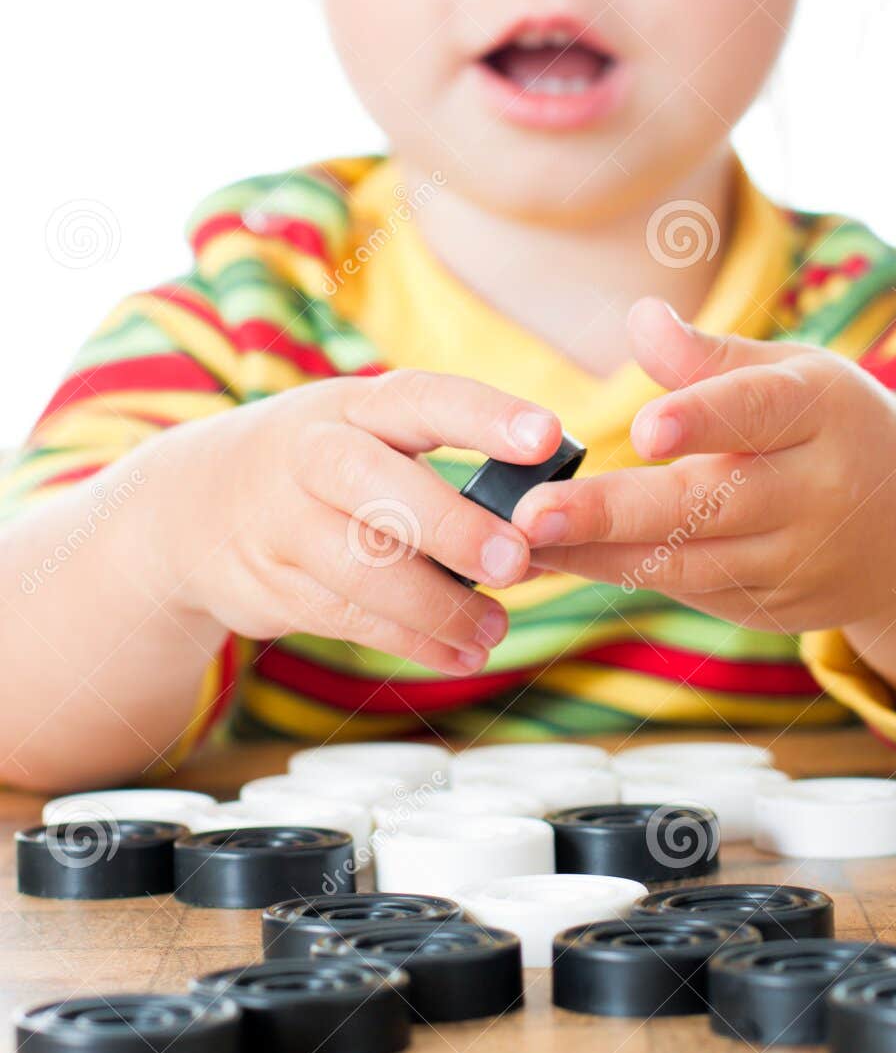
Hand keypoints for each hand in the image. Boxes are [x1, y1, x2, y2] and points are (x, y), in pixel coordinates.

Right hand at [152, 370, 560, 675]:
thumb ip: (441, 463)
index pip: (422, 398)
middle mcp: (310, 455)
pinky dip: (412, 643)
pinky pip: (348, 620)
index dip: (484, 416)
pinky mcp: (268, 585)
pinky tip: (459, 653)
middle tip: (517, 561)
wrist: (190, 504)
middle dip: (454, 528)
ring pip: (363, 570)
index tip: (547, 436)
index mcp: (352, 406)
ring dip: (439, 607)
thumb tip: (544, 517)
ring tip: (495, 628)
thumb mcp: (365, 435)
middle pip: (380, 489)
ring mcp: (280, 522)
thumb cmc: (322, 466)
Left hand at [511, 297, 895, 635]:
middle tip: (531, 511)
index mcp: (821, 412)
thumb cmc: (830, 427)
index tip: (644, 428)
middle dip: (614, 512)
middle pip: (709, 504)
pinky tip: (548, 559)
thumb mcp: (793, 374)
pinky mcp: (765, 607)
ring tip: (513, 541)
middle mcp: (814, 492)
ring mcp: (792, 561)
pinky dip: (612, 574)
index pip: (758, 413)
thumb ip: (711, 358)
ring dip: (592, 553)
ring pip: (685, 563)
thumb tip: (641, 319)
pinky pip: (682, 591)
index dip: (704, 419)